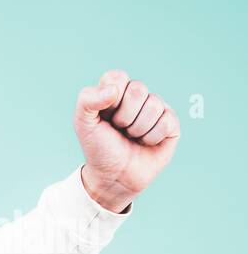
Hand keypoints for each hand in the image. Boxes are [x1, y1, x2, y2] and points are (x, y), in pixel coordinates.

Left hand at [74, 70, 179, 212]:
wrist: (114, 176)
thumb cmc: (98, 148)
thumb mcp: (82, 124)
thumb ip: (87, 100)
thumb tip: (113, 90)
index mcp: (115, 91)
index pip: (117, 77)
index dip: (110, 98)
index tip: (104, 115)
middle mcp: (137, 96)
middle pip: (138, 90)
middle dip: (124, 117)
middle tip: (118, 129)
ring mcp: (155, 108)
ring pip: (153, 106)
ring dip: (137, 129)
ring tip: (131, 137)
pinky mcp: (171, 123)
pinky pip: (166, 121)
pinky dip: (152, 137)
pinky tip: (145, 143)